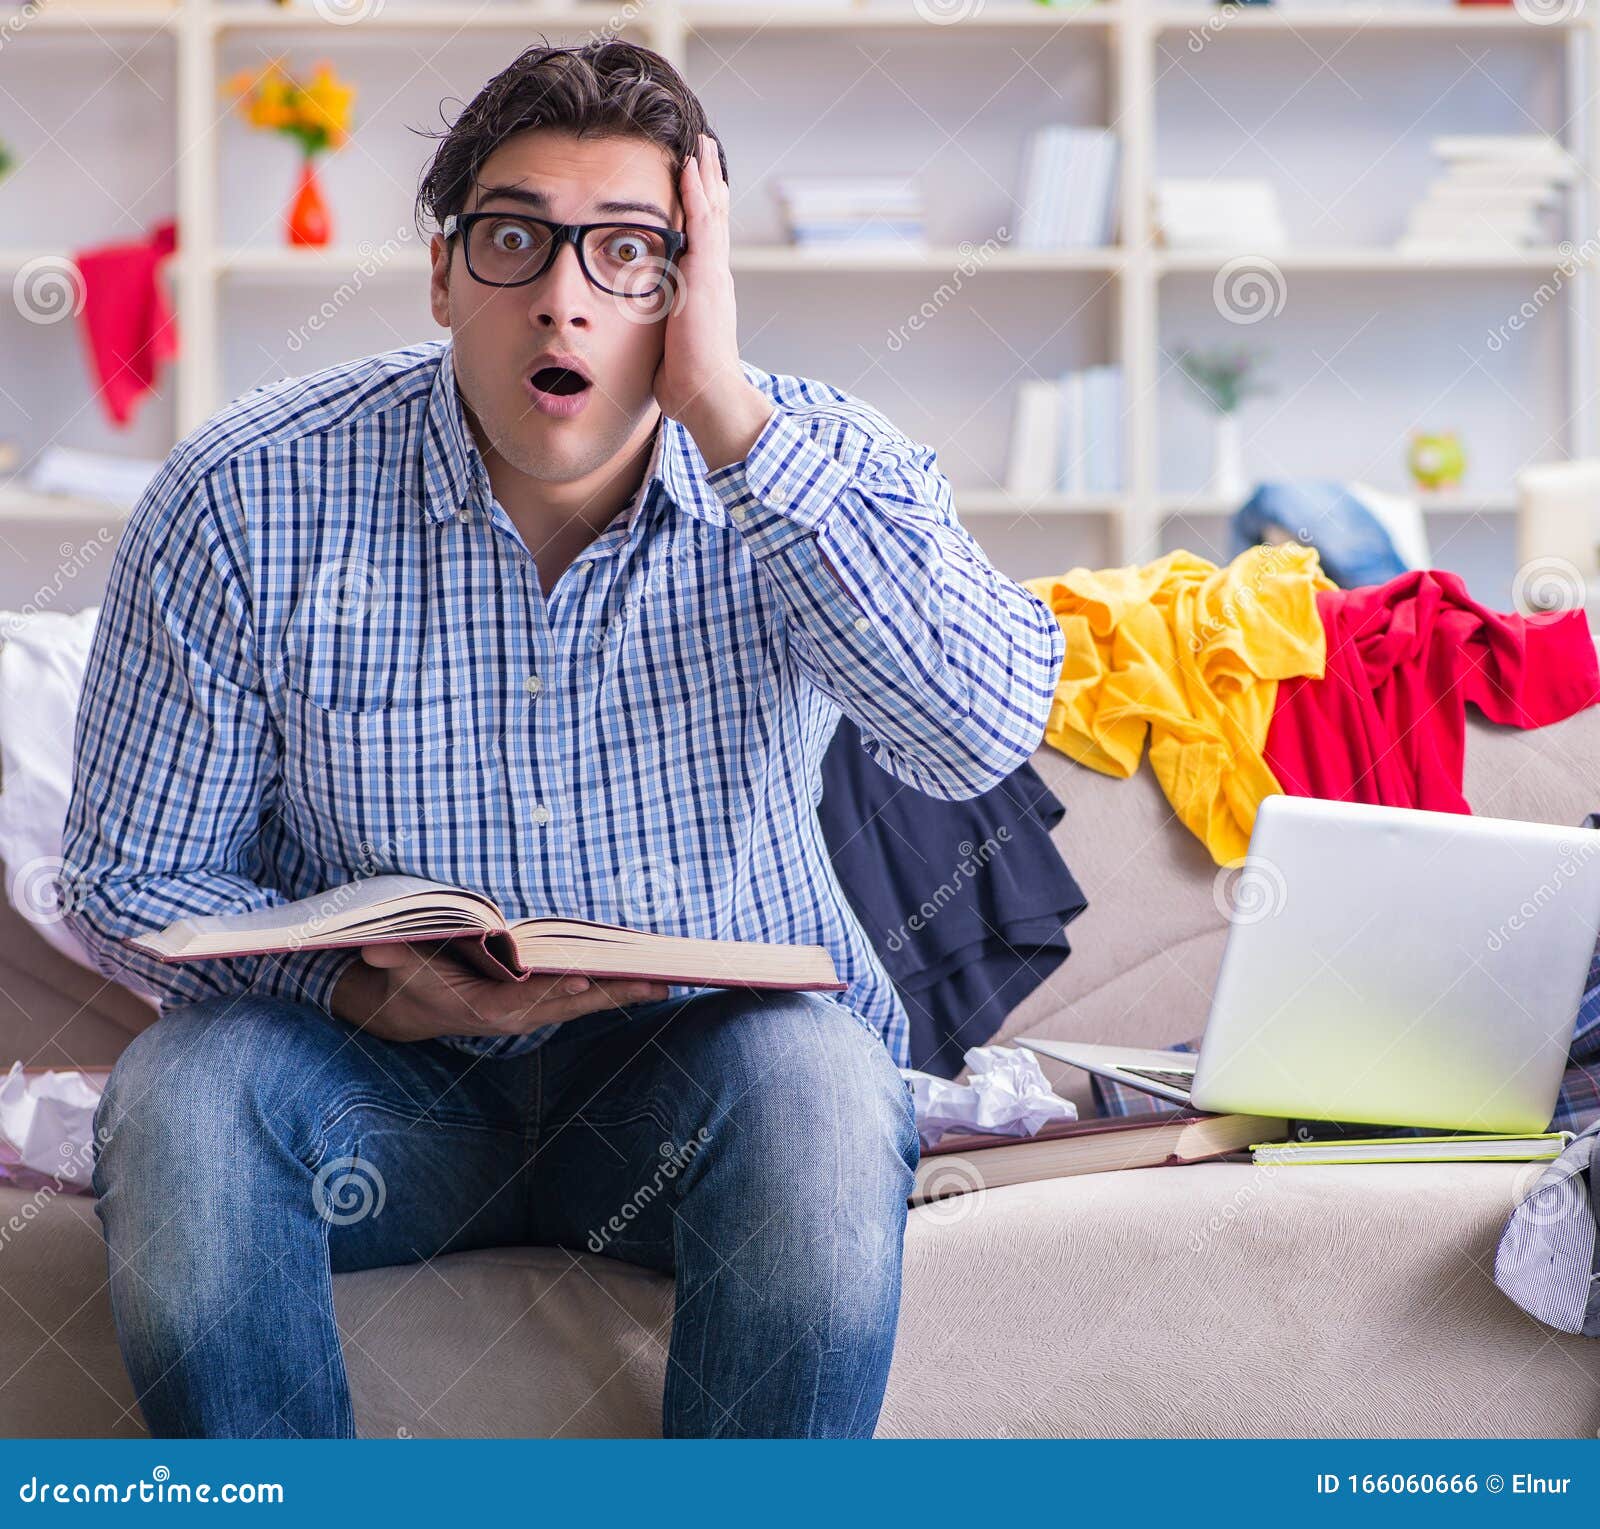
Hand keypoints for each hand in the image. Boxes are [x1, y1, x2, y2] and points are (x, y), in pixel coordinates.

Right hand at [329, 939, 670, 1044]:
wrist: (409, 1008)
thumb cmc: (407, 979)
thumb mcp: (394, 968)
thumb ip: (392, 959)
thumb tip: (377, 951)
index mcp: (483, 1009)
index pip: (524, 1002)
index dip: (553, 994)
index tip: (584, 984)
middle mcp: (515, 1015)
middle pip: (568, 1006)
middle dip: (610, 995)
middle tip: (652, 984)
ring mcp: (530, 1012)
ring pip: (583, 1004)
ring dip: (622, 995)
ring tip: (663, 984)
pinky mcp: (540, 1004)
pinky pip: (582, 999)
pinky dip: (613, 990)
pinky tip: (645, 983)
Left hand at [653, 131, 773, 469]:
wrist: (707, 395)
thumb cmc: (686, 381)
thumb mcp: (668, 344)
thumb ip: (660, 326)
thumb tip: (641, 332)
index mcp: (706, 290)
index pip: (703, 240)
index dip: (701, 209)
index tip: (696, 183)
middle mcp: (714, 276)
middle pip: (713, 216)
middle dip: (708, 181)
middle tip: (704, 148)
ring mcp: (713, 273)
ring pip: (711, 211)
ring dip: (704, 175)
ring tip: (701, 144)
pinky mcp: (706, 275)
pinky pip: (701, 223)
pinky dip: (695, 192)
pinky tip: (689, 166)